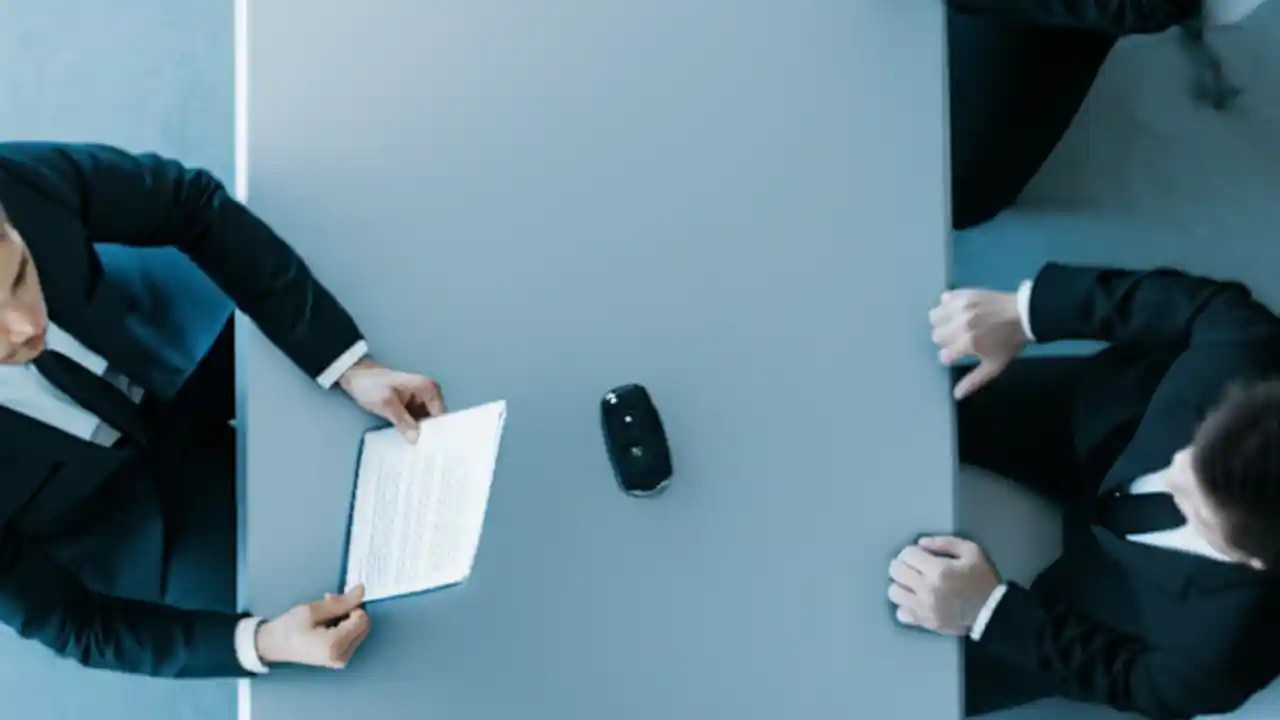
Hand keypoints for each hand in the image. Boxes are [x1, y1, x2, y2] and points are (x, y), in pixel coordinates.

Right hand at [256, 585, 370, 668]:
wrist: (274, 645)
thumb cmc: (289, 627)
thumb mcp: (314, 610)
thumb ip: (342, 602)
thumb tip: (362, 590)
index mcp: (335, 646)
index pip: (362, 619)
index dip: (349, 605)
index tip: (330, 600)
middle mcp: (341, 657)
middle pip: (363, 625)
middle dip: (349, 611)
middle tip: (327, 603)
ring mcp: (341, 660)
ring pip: (359, 630)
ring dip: (345, 617)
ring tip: (324, 614)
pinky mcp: (340, 659)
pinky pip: (352, 637)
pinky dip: (343, 626)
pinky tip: (326, 623)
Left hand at [339, 357, 445, 441]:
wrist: (353, 375)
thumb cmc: (371, 384)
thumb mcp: (386, 403)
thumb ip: (402, 421)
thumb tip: (416, 439)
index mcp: (427, 388)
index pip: (439, 414)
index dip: (437, 431)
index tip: (432, 448)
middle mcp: (427, 393)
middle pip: (434, 419)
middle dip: (429, 434)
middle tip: (424, 453)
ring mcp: (418, 400)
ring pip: (425, 422)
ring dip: (420, 434)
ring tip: (417, 451)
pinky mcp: (409, 406)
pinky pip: (416, 421)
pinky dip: (412, 430)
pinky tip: (409, 442)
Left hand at [887, 536, 1000, 636]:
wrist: (993, 612)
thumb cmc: (982, 579)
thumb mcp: (971, 552)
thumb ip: (945, 542)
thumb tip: (920, 543)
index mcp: (939, 570)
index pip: (907, 554)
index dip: (911, 552)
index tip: (920, 555)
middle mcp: (927, 589)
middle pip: (895, 571)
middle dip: (902, 565)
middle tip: (914, 568)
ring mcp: (924, 608)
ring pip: (894, 592)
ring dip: (901, 585)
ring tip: (913, 584)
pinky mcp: (925, 622)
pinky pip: (901, 613)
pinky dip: (905, 606)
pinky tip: (916, 602)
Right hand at [928, 289, 1026, 399]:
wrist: (1024, 314)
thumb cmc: (1009, 343)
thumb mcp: (994, 366)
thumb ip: (974, 381)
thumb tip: (956, 395)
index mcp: (968, 343)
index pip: (944, 355)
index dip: (951, 356)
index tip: (960, 353)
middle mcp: (961, 325)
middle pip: (937, 336)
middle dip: (946, 340)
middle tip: (959, 338)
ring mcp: (961, 308)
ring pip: (934, 317)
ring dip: (942, 322)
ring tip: (954, 323)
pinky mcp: (963, 294)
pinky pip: (943, 299)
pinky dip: (947, 305)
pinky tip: (957, 309)